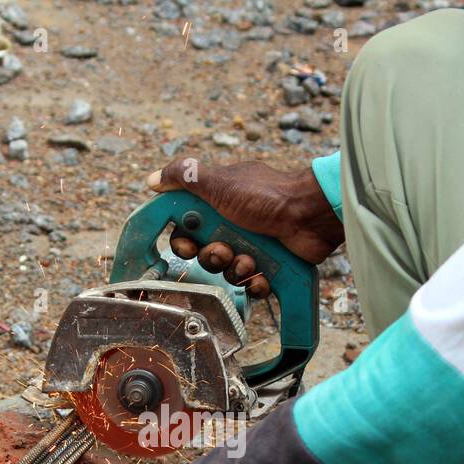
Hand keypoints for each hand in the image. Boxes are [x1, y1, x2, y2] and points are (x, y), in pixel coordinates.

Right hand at [147, 156, 343, 297]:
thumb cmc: (266, 195)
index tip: (187, 244)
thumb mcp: (220, 181)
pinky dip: (256, 283)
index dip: (182, 242)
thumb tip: (153, 180)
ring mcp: (252, 247)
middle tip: (223, 251)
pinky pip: (252, 286)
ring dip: (235, 269)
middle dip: (211, 258)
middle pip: (204, 255)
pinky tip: (263, 274)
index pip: (186, 230)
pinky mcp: (270, 267)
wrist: (310, 216)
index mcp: (217, 207)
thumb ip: (185, 177)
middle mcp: (232, 227)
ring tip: (250, 260)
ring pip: (228, 273)